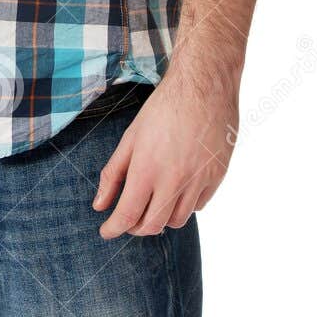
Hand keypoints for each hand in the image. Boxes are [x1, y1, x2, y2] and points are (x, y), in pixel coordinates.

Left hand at [92, 68, 238, 237]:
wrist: (204, 85)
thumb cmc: (163, 108)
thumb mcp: (131, 137)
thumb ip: (113, 173)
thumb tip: (99, 205)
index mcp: (148, 169)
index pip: (128, 215)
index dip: (113, 228)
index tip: (105, 231)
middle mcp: (175, 180)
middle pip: (153, 226)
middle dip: (135, 228)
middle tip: (127, 218)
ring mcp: (199, 181)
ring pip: (177, 221)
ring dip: (160, 218)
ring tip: (152, 201)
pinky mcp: (217, 177)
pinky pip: (197, 206)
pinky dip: (183, 205)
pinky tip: (176, 188)